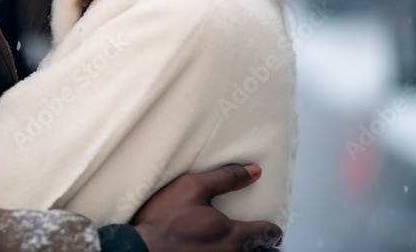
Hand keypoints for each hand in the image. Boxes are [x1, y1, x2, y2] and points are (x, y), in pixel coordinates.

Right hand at [131, 164, 282, 251]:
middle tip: (262, 238)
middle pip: (257, 251)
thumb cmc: (164, 219)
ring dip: (245, 249)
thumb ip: (225, 178)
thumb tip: (253, 171)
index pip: (265, 233)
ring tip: (242, 243)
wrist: (141, 247)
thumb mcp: (192, 187)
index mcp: (230, 233)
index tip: (273, 228)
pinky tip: (217, 247)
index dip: (272, 229)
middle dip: (262, 244)